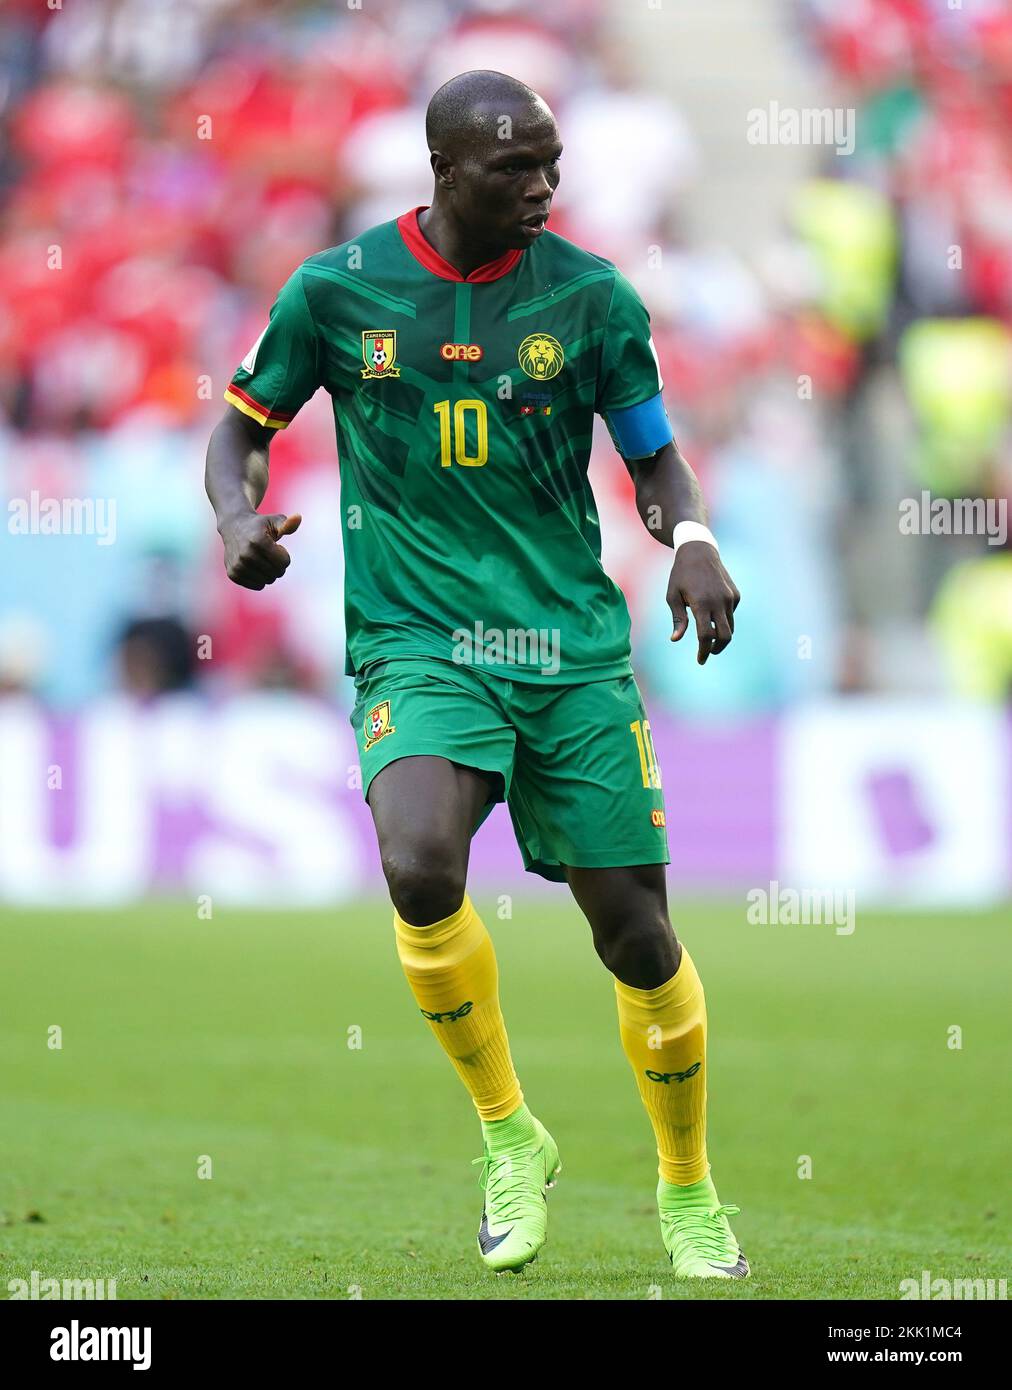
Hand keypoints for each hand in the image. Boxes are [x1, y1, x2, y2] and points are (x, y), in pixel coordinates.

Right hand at [220, 512, 301, 589]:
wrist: (233, 526)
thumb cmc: (260, 525)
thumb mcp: (275, 521)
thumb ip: (288, 524)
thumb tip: (298, 518)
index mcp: (258, 541)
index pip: (284, 563)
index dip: (283, 555)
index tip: (275, 546)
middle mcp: (246, 555)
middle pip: (277, 573)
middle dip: (277, 564)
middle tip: (268, 553)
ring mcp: (238, 565)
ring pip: (268, 581)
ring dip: (269, 572)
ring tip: (260, 558)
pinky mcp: (233, 574)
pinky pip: (258, 585)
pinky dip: (259, 578)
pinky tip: (253, 565)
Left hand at [667, 541, 739, 664]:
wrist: (699, 551)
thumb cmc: (680, 575)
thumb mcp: (672, 596)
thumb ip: (678, 619)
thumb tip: (676, 639)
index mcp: (701, 603)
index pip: (705, 636)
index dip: (703, 651)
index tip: (700, 660)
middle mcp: (719, 601)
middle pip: (725, 636)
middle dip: (716, 649)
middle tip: (707, 653)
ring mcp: (730, 597)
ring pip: (730, 626)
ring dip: (720, 635)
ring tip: (709, 637)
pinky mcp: (736, 594)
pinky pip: (731, 614)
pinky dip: (723, 619)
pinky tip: (712, 613)